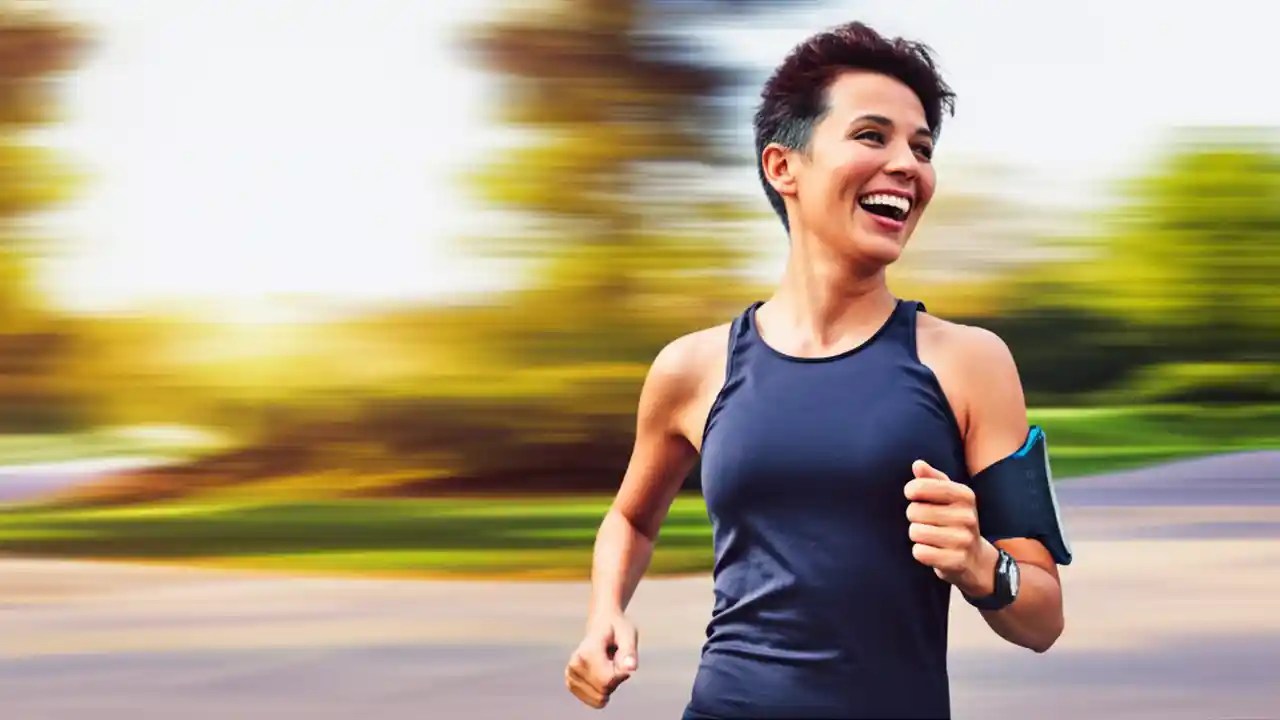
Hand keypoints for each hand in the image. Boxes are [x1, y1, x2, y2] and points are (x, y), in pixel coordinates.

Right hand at [565, 613, 638, 708]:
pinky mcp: (570, 683)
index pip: (607, 680)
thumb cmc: (617, 629)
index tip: (624, 661)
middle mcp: (574, 665)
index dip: (621, 675)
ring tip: (608, 666)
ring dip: (609, 686)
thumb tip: (631, 668)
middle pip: (603, 691)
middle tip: (615, 662)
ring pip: (598, 698)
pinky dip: (601, 691)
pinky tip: (601, 674)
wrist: (602, 624)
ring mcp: (570, 675)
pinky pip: (592, 701)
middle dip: (615, 681)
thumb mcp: (628, 635)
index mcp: (586, 652)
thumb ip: (629, 653)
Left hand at [904, 459, 993, 593]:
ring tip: (932, 537)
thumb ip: (932, 478)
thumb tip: (917, 464)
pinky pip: (919, 552)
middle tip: (930, 522)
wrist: (976, 559)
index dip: (911, 491)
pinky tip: (934, 551)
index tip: (914, 496)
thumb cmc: (955, 521)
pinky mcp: (956, 561)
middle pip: (914, 511)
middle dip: (915, 518)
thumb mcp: (948, 496)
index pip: (921, 487)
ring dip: (917, 535)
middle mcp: (967, 516)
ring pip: (915, 532)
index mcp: (965, 495)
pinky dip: (921, 552)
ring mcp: (963, 540)